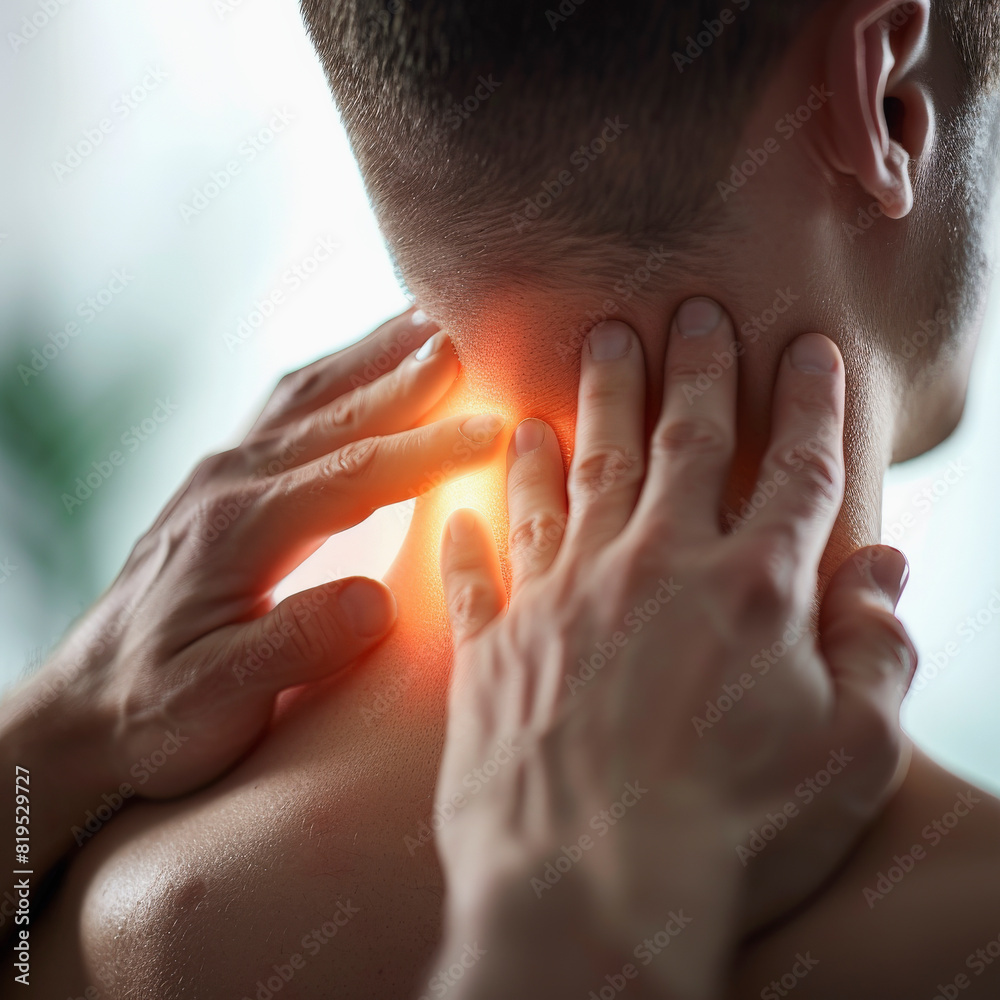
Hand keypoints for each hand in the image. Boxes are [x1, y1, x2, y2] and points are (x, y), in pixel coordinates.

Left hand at [5, 308, 506, 865]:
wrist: (81, 709)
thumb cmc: (152, 713)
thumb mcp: (214, 702)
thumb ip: (293, 647)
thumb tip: (378, 599)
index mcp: (236, 531)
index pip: (352, 475)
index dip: (427, 450)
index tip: (492, 429)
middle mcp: (229, 484)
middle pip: (336, 413)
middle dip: (412, 377)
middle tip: (477, 339)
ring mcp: (222, 474)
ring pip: (309, 395)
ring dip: (373, 357)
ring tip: (433, 323)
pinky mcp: (222, 481)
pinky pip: (288, 408)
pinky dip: (339, 374)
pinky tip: (368, 364)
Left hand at [432, 299, 914, 997]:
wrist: (587, 896)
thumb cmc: (733, 838)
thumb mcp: (848, 760)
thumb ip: (875, 657)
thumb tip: (883, 574)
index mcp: (749, 590)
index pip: (794, 468)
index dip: (808, 402)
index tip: (805, 346)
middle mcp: (653, 568)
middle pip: (679, 440)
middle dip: (691, 367)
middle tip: (686, 307)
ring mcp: (564, 597)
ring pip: (577, 473)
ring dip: (587, 407)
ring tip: (591, 351)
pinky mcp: (494, 645)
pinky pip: (482, 564)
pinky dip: (478, 522)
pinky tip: (471, 489)